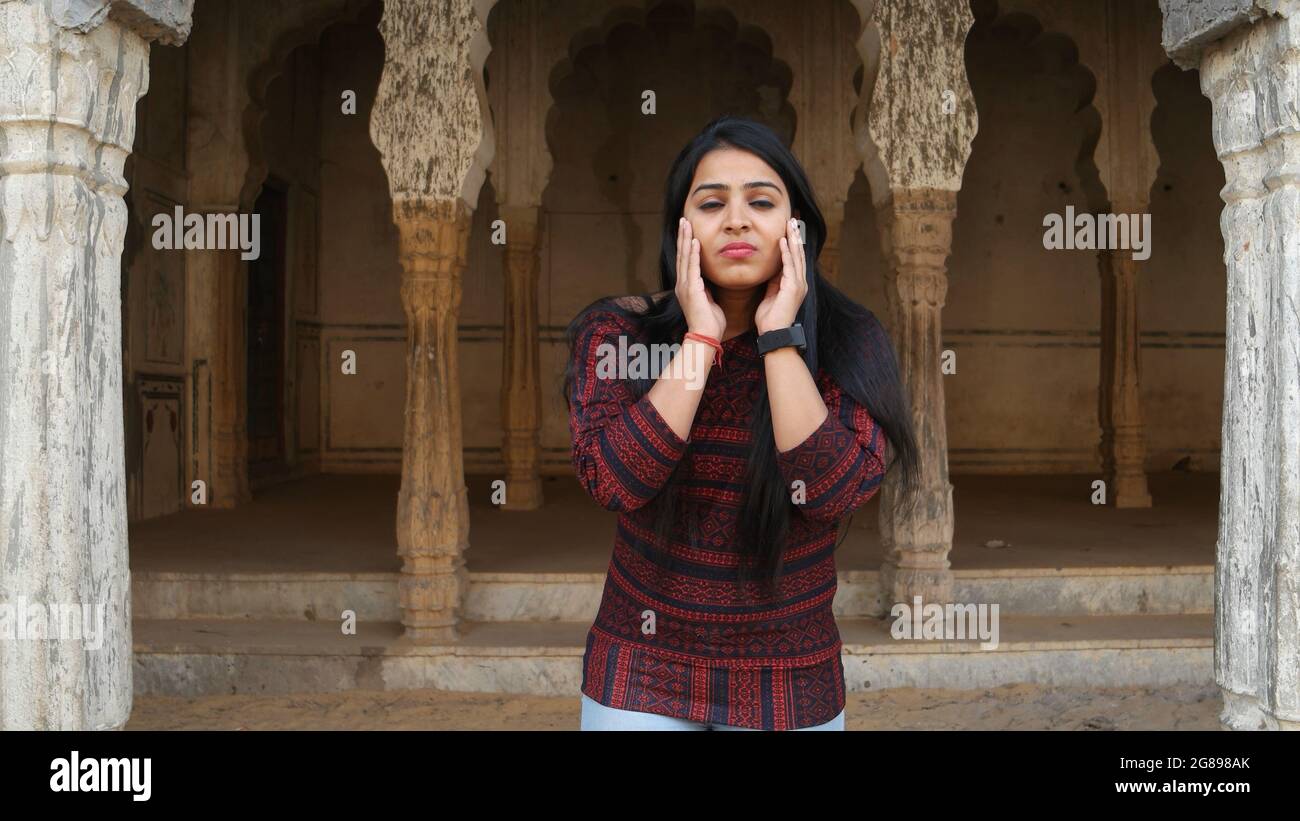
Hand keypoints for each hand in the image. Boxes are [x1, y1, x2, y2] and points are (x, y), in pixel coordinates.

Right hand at [675, 216, 725, 338]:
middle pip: (681, 254)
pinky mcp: (691, 290)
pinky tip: (693, 241)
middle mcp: (683, 284)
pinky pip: (692, 267)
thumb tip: (709, 282)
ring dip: (685, 239)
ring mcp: (685, 286)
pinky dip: (692, 253)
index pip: (685, 260)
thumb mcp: (709, 301)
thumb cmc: (710, 322)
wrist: (705, 337)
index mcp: (687, 286)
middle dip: (682, 236)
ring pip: (684, 257)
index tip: (687, 230)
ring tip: (686, 224)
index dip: (686, 244)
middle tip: (683, 220)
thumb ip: (707, 289)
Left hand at [755, 217, 806, 333]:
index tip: (790, 228)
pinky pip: (790, 265)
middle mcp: (800, 282)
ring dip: (794, 239)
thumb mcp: (771, 296)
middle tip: (794, 219)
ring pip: (797, 256)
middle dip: (796, 235)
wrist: (774, 335)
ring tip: (791, 224)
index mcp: (795, 284)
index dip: (793, 242)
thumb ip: (774, 282)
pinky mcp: (793, 288)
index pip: (795, 258)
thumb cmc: (770, 319)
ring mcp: (799, 285)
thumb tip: (772, 270)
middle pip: (800, 253)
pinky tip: (784, 240)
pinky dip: (787, 252)